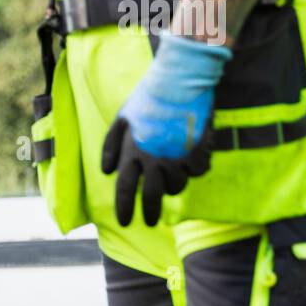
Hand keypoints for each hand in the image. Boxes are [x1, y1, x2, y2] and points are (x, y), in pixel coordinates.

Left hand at [102, 31, 231, 225]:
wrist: (179, 82)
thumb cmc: (148, 99)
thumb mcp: (121, 119)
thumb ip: (111, 146)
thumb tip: (107, 171)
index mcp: (132, 153)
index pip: (126, 189)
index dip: (125, 208)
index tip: (126, 223)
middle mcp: (154, 160)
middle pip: (152, 197)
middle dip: (151, 213)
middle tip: (151, 222)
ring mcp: (177, 157)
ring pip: (177, 187)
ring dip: (174, 185)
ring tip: (172, 173)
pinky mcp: (198, 152)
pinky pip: (198, 172)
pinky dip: (195, 168)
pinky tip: (192, 157)